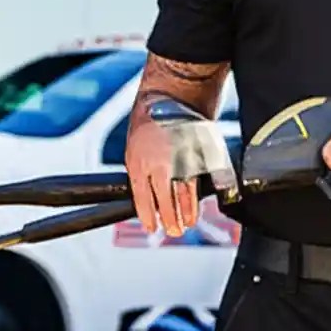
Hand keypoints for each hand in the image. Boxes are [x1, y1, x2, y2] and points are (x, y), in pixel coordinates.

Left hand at [124, 117, 196, 236]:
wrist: (169, 99)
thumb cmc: (148, 124)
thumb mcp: (134, 150)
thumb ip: (139, 174)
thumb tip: (147, 200)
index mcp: (138, 164)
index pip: (142, 199)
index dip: (148, 216)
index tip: (152, 227)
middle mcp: (159, 165)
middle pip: (165, 201)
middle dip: (170, 220)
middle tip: (173, 231)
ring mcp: (179, 161)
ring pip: (183, 194)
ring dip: (186, 212)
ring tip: (187, 223)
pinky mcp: (195, 156)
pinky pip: (197, 182)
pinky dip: (196, 197)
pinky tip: (195, 205)